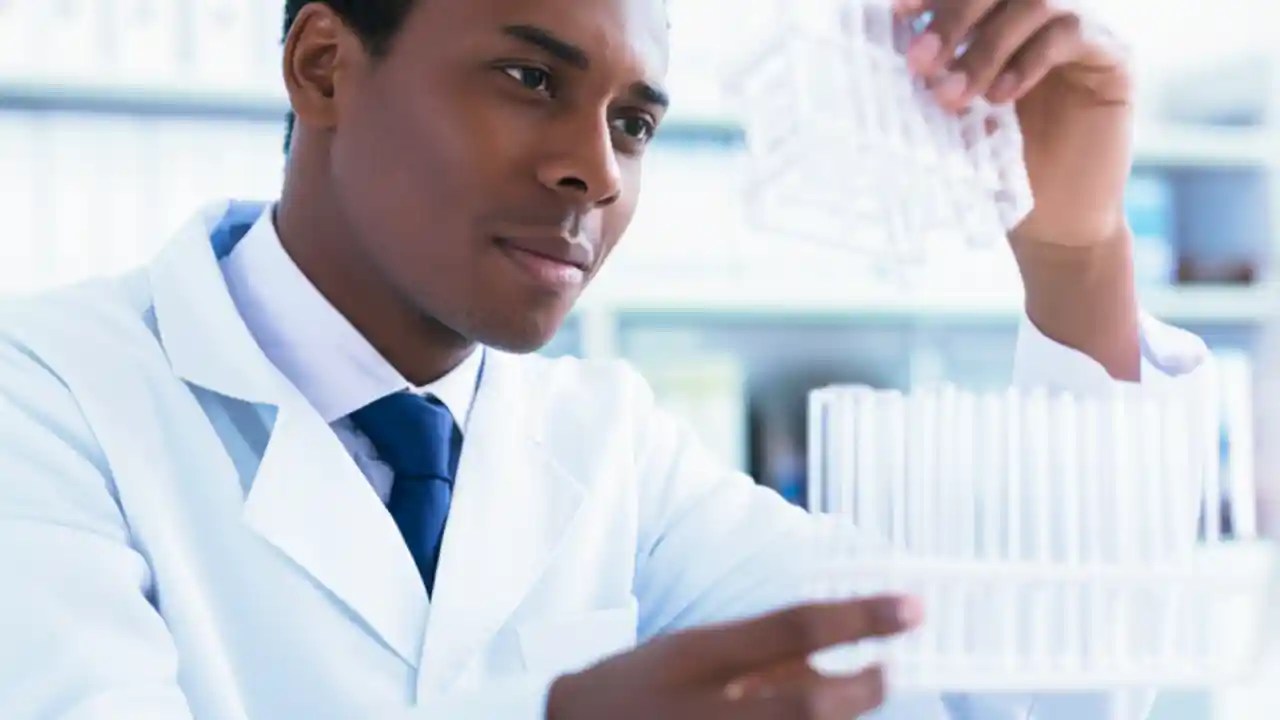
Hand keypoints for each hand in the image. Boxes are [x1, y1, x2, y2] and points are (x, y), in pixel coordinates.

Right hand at [546, 595, 921, 719]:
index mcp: (698, 657)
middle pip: (810, 704)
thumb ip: (759, 653)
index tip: (913, 606)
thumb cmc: (637, 689)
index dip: (861, 616)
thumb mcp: (690, 653)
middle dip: (864, 690)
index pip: (793, 627)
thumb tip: (836, 651)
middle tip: (888, 673)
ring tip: (851, 697)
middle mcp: (706, 708)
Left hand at [894, 0, 1141, 378]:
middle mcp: (1040, 17)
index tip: (894, 13)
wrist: (1052, 224)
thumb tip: (885, 45)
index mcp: (997, 21)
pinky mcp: (1113, 57)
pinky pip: (1071, 34)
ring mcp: (1081, 30)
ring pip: (1034, 2)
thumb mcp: (952, 117)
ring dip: (985, 47)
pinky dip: (1028, 61)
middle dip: (951, 17)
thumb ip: (932, 76)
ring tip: (955, 96)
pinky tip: (1000, 98)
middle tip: (919, 62)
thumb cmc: (995, 171)